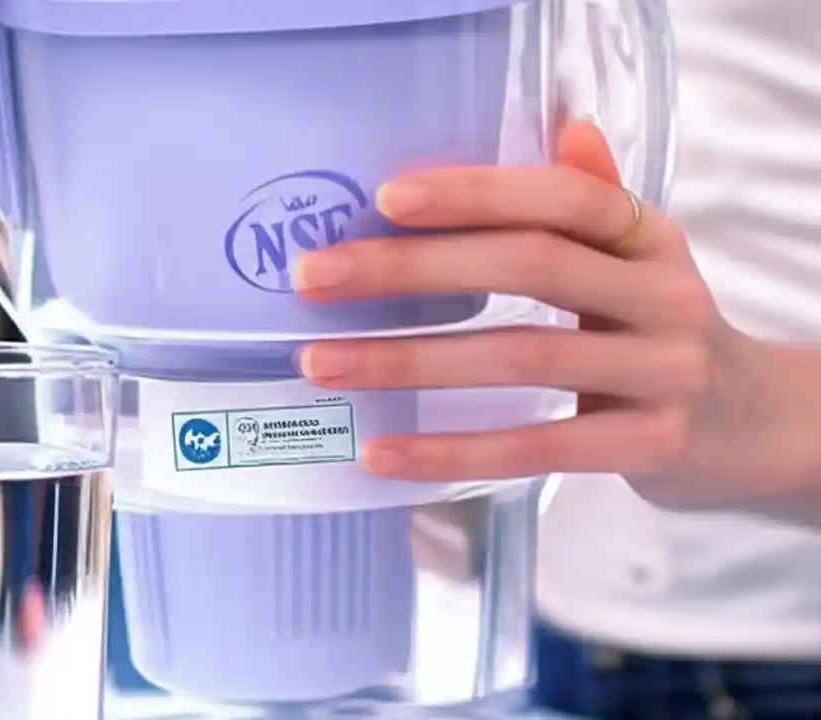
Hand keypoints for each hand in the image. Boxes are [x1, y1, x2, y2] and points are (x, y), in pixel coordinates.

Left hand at [293, 122, 808, 510]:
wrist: (754, 428)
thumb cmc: (661, 332)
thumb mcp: (642, 260)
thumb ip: (596, 202)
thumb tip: (565, 125)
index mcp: (648, 237)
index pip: (564, 198)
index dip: (477, 193)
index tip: (386, 198)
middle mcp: (664, 295)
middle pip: (531, 266)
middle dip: (413, 270)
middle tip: (315, 277)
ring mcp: (662, 373)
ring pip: (523, 357)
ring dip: (410, 360)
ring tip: (322, 362)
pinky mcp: (648, 446)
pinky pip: (535, 447)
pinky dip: (452, 451)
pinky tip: (382, 451)